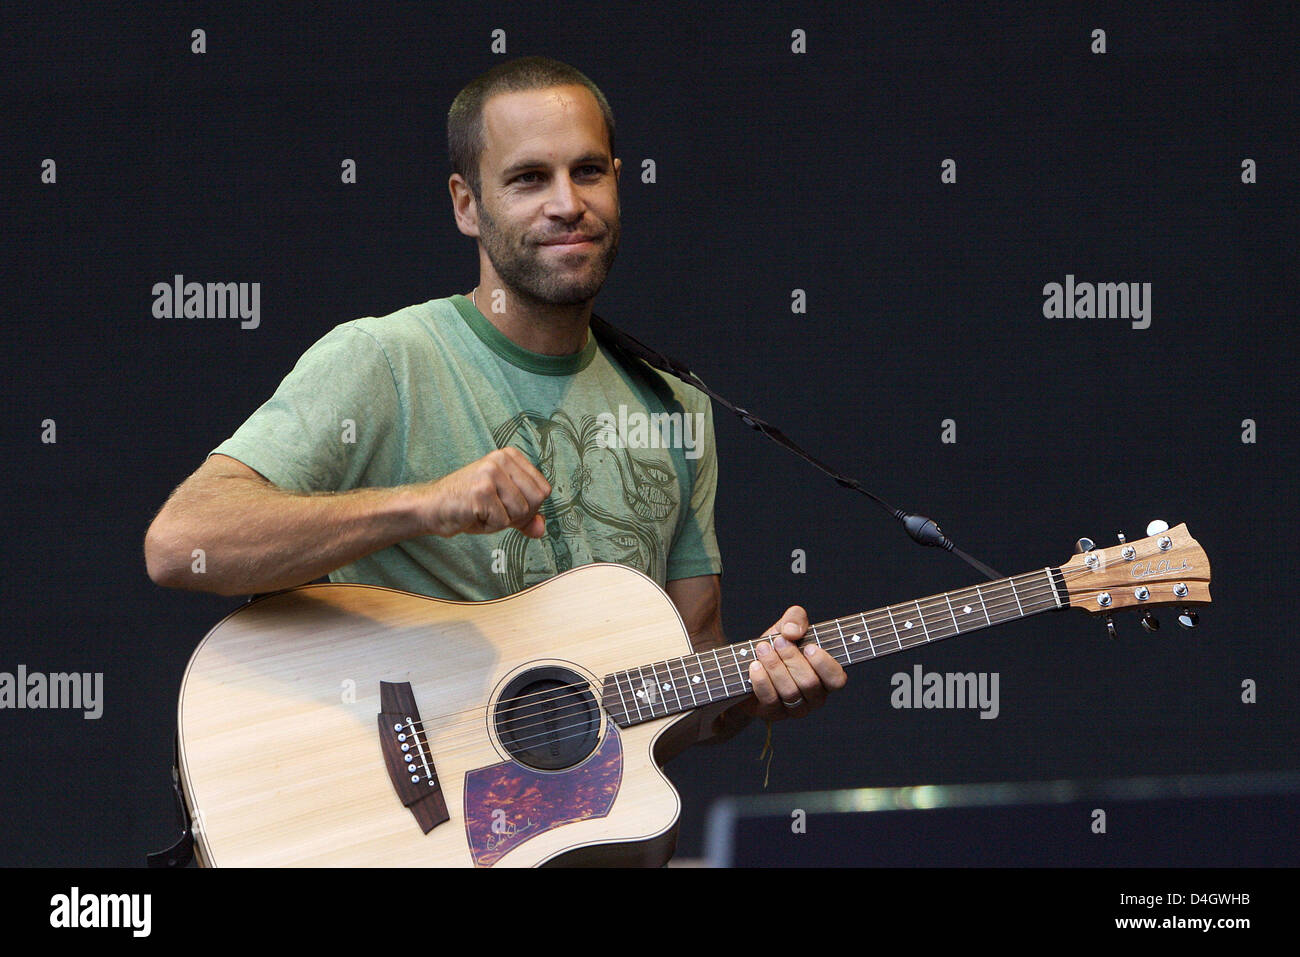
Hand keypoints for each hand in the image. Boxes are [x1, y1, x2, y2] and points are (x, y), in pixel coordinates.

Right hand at [417, 448, 550, 538]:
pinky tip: (473, 514)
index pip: (543, 490)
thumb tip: (542, 529)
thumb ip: (526, 517)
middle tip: (492, 510)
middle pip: (536, 500)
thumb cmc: (468, 506)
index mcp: (511, 456)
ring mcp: (491, 472)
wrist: (432, 508)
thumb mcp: (503, 508)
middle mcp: (502, 459)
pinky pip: (502, 520)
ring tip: (482, 511)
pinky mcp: (481, 490)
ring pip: (521, 512)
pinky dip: (488, 526)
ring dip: (501, 521)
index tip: (504, 504)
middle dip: (517, 516)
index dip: (528, 508)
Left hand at [744, 605, 846, 720]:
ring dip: (775, 666)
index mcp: (825, 676)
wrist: (747, 667)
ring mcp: (794, 709)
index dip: (825, 664)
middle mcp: (814, 696)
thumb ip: (796, 619)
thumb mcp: (786, 627)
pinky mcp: (773, 714)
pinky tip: (754, 666)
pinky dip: (762, 681)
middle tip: (778, 641)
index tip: (809, 647)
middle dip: (792, 659)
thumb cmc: (776, 646)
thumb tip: (793, 631)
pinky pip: (770, 700)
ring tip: (762, 648)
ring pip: (790, 692)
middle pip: (810, 683)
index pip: (837, 679)